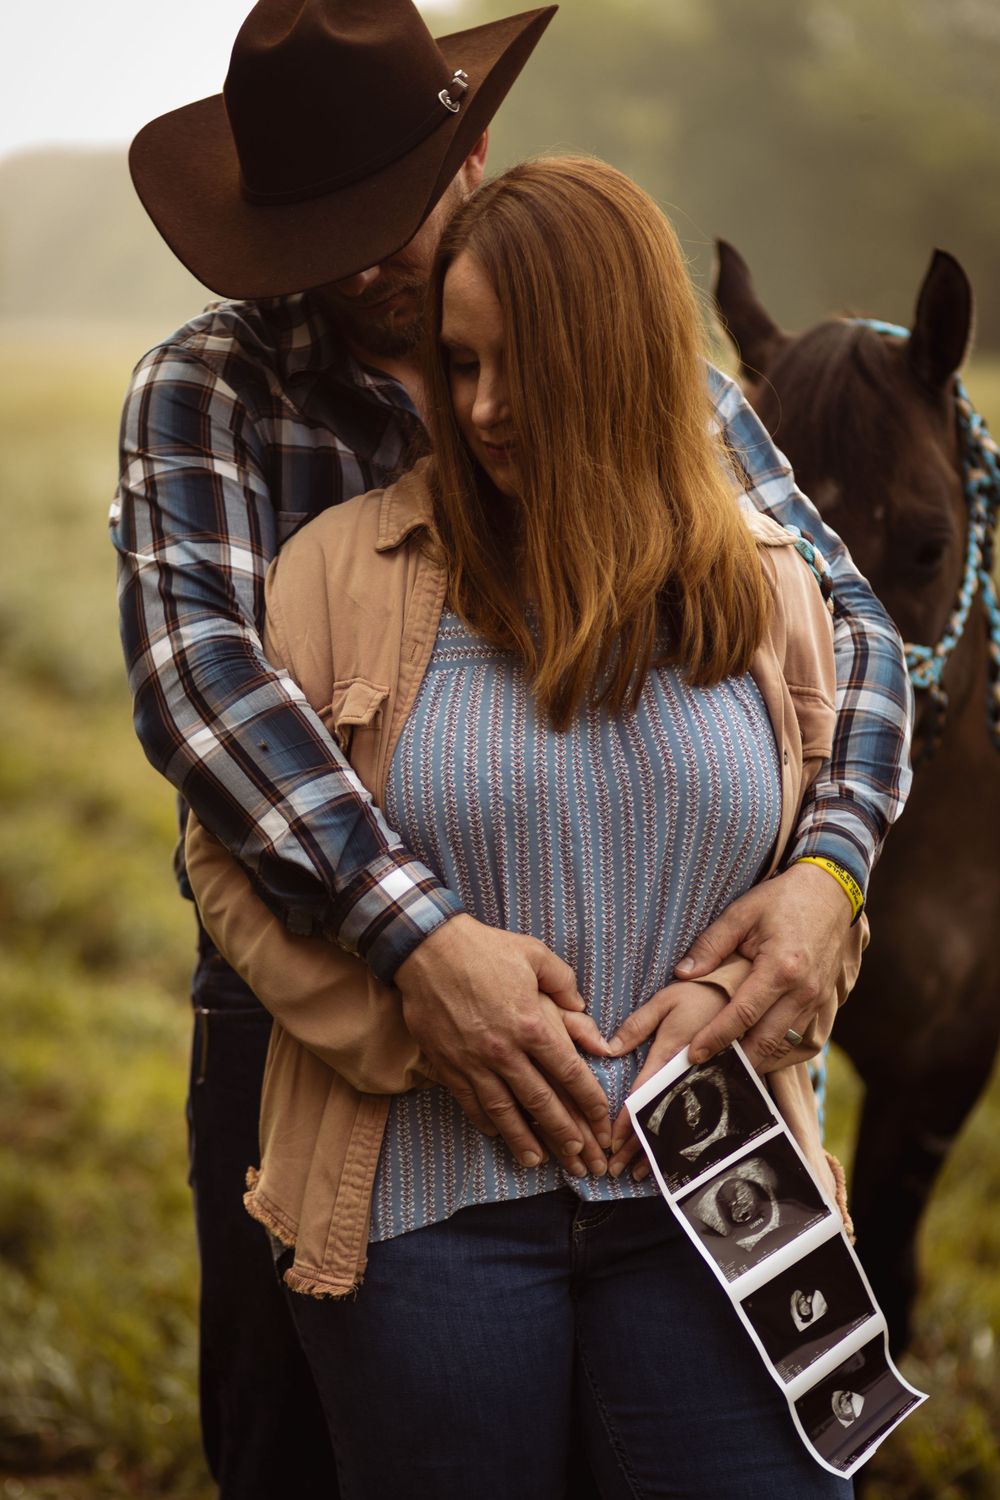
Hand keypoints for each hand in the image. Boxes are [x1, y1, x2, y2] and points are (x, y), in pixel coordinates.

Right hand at [395, 914, 612, 1174]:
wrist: (427, 951)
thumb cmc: (484, 949)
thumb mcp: (534, 955)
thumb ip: (563, 983)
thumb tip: (581, 1008)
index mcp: (532, 1025)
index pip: (569, 1073)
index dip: (589, 1101)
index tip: (602, 1120)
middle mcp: (505, 1051)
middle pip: (541, 1102)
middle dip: (564, 1132)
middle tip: (579, 1156)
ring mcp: (474, 1062)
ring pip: (504, 1111)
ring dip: (523, 1139)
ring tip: (537, 1160)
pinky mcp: (448, 1065)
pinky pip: (470, 1102)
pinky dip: (485, 1121)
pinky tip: (497, 1133)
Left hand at [606, 981, 728, 1179]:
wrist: (749, 992)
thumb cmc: (700, 994)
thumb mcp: (664, 1001)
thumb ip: (637, 1026)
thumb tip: (609, 1049)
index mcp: (671, 1054)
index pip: (643, 1095)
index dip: (624, 1122)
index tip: (609, 1144)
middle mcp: (689, 1075)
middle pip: (659, 1119)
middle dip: (636, 1147)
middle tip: (617, 1169)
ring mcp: (708, 1083)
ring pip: (680, 1127)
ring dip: (658, 1151)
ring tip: (640, 1173)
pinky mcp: (723, 1085)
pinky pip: (702, 1120)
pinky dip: (686, 1141)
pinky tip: (674, 1158)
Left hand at [674, 862, 853, 1070]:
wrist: (832, 892)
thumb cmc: (783, 899)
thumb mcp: (741, 913)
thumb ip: (711, 945)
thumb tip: (682, 975)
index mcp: (780, 967)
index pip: (741, 1015)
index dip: (715, 1038)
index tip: (693, 1055)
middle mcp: (804, 990)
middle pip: (766, 1042)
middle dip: (735, 1062)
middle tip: (705, 1071)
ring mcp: (819, 1000)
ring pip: (786, 1047)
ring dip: (757, 1060)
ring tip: (727, 1068)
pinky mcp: (827, 1003)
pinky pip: (805, 1041)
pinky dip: (781, 1053)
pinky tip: (760, 1055)